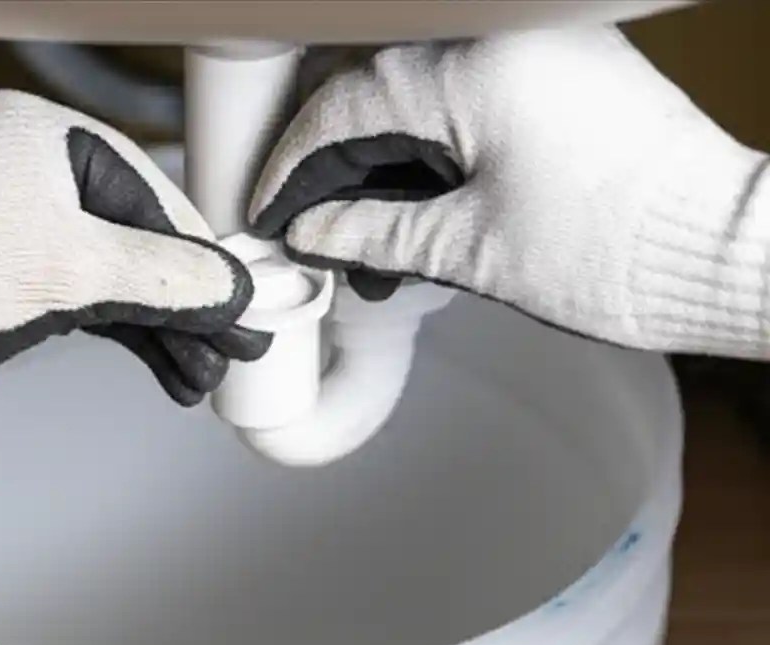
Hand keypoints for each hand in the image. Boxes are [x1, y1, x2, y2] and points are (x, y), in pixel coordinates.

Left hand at [0, 90, 266, 430]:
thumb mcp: (64, 271)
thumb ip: (159, 278)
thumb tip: (230, 285)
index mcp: (43, 139)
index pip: (155, 196)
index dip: (206, 260)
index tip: (246, 305)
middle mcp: (25, 174)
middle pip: (133, 238)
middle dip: (184, 304)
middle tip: (231, 352)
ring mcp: (4, 225)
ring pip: (103, 275)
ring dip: (153, 328)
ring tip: (198, 377)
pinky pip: (69, 296)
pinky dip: (109, 332)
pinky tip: (154, 365)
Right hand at [250, 28, 769, 356]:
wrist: (724, 254)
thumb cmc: (613, 251)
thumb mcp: (468, 251)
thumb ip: (373, 234)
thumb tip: (311, 233)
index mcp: (468, 71)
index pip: (342, 108)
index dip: (292, 167)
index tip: (269, 212)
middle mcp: (499, 42)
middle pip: (374, 92)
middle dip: (333, 167)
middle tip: (312, 232)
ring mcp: (535, 53)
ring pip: (420, 97)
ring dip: (382, 165)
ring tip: (369, 246)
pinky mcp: (564, 74)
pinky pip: (469, 98)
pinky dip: (432, 150)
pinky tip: (417, 211)